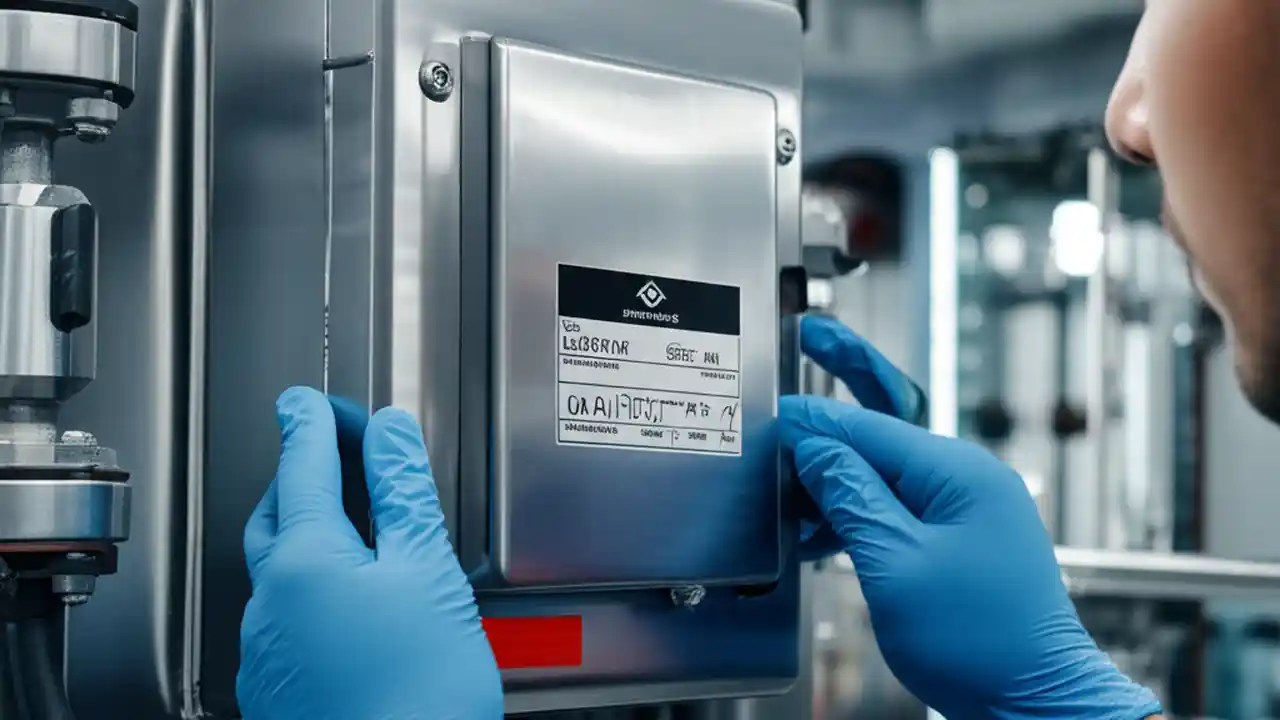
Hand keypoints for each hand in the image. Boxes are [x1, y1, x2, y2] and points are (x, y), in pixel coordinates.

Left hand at [238, 387, 501, 719]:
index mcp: (305, 560)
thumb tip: (389, 433)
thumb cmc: (418, 691)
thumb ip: (404, 494)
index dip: (312, 423)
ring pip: (277, 568)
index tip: (308, 402)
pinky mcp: (277, 686)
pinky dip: (312, 589)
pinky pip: (284, 616)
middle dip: (301, 475)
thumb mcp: (427, 571)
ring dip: (309, 535)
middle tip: (337, 457)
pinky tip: (353, 604)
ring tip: (362, 534)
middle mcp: (271, 602)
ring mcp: (268, 648)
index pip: (301, 465)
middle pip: (276, 513)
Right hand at [781, 317, 1160, 719]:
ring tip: (792, 474)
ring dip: (839, 471)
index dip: (814, 418)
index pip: (869, 426)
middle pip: (889, 422)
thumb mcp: (895, 562)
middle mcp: (967, 480)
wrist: (1033, 702)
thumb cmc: (981, 642)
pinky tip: (822, 526)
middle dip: (848, 383)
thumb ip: (850, 495)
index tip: (774, 410)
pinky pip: (899, 505)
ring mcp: (966, 509)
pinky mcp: (958, 540)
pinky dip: (858, 509)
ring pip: (887, 469)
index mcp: (959, 474)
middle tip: (816, 337)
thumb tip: (813, 445)